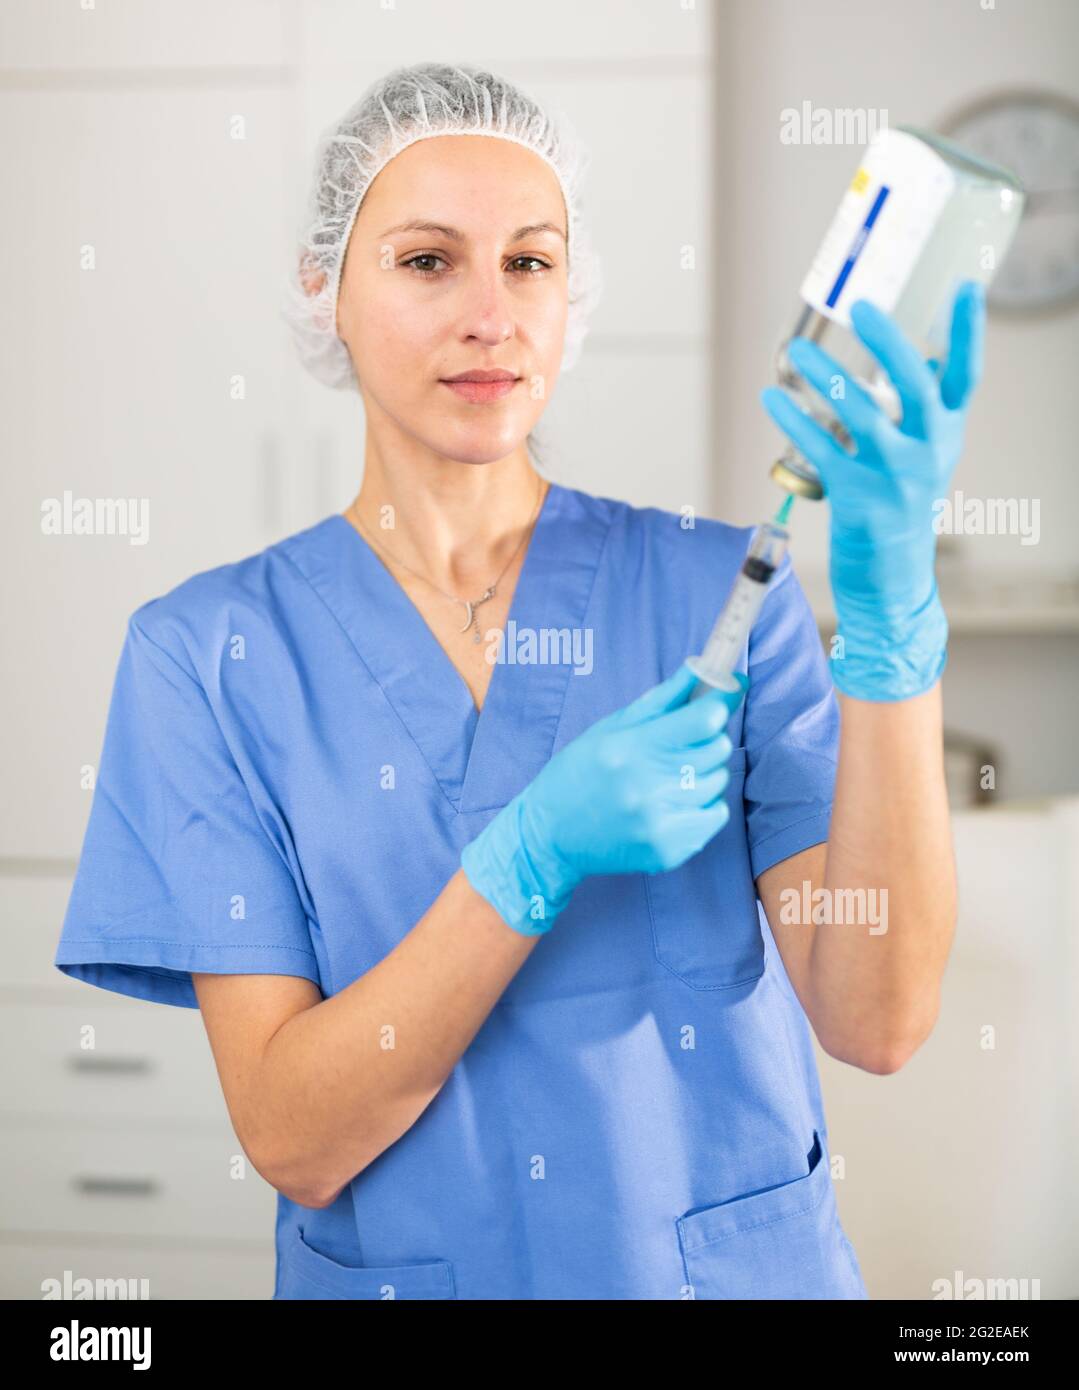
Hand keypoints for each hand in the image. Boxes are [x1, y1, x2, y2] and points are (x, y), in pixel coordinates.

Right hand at [460, 662, 747, 934]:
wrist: (551, 835)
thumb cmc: (579, 772)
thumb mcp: (610, 728)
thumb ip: (662, 699)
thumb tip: (704, 667)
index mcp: (630, 748)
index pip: (704, 721)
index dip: (715, 708)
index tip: (713, 707)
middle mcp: (646, 786)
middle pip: (717, 749)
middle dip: (709, 739)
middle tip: (683, 744)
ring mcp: (659, 822)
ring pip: (719, 782)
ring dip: (704, 773)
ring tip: (671, 777)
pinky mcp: (668, 851)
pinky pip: (716, 816)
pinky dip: (705, 805)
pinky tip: (677, 802)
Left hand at [761, 280, 984, 699]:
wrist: (893, 578)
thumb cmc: (904, 504)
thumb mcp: (928, 455)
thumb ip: (927, 411)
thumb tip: (925, 357)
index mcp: (947, 434)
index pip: (966, 376)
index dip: (968, 332)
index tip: (967, 287)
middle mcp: (928, 451)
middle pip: (913, 385)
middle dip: (887, 341)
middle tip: (861, 306)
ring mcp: (892, 474)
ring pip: (859, 411)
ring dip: (822, 374)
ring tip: (795, 348)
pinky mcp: (854, 495)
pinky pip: (818, 446)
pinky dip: (793, 417)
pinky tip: (772, 396)